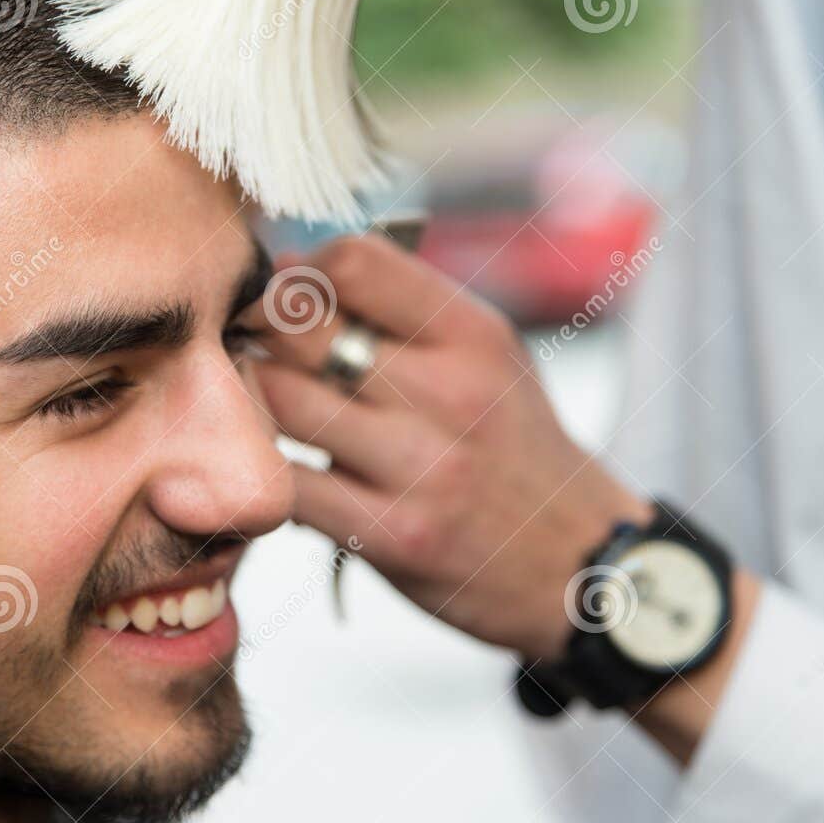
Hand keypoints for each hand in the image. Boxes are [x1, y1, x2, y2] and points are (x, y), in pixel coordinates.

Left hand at [253, 235, 653, 661]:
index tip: (287, 299)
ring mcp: (422, 466)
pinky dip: (269, 475)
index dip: (300, 272)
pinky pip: (291, 487)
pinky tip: (281, 471)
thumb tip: (290, 270)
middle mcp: (450, 392)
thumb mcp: (487, 358)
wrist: (577, 561)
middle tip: (246, 350)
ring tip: (260, 409)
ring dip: (253, 402)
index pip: (354, 261)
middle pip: (303, 328)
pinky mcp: (394, 536)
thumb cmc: (509, 447)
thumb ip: (403, 313)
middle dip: (258, 333)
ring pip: (282, 401)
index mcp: (472, 334)